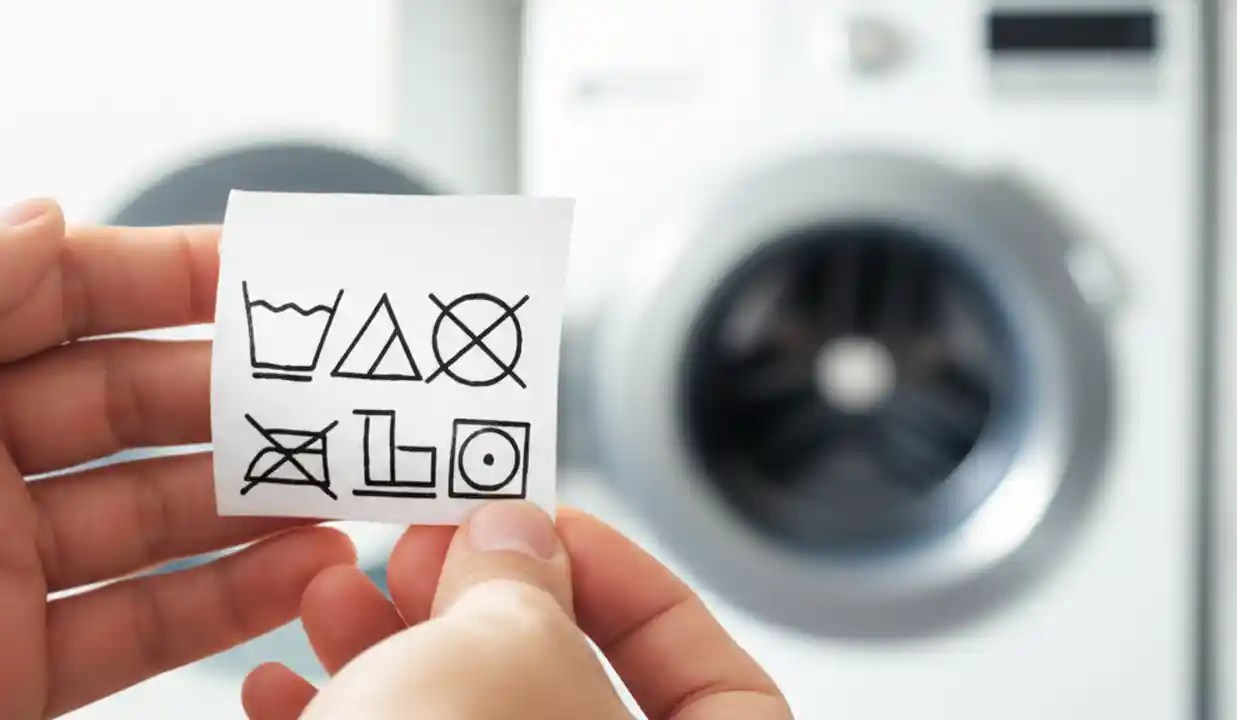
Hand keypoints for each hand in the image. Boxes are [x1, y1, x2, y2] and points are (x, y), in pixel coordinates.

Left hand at [0, 199, 356, 717]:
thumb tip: (50, 218)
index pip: (60, 295)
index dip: (169, 276)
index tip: (274, 282)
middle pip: (126, 409)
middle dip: (240, 400)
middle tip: (339, 399)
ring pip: (148, 521)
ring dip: (253, 506)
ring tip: (344, 492)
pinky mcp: (15, 670)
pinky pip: (137, 627)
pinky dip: (225, 603)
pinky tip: (297, 574)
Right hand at [241, 502, 792, 718]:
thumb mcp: (500, 652)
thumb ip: (521, 579)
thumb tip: (519, 534)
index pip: (721, 691)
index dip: (639, 590)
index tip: (550, 531)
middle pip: (567, 707)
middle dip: (481, 609)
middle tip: (419, 549)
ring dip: (389, 657)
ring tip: (329, 593)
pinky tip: (276, 690)